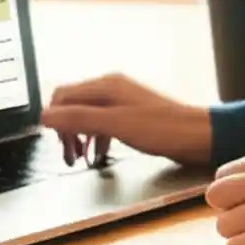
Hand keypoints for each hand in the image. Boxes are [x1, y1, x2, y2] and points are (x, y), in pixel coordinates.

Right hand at [41, 73, 212, 166]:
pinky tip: (100, 154)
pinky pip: (104, 124)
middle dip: (66, 130)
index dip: (54, 119)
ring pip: (88, 116)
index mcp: (105, 86)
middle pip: (73, 105)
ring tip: (80, 158)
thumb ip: (79, 118)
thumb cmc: (162, 129)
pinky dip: (97, 139)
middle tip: (69, 156)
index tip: (57, 144)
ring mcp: (122, 102)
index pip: (63, 96)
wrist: (199, 136)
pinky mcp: (132, 116)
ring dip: (80, 136)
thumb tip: (45, 116)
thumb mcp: (115, 124)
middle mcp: (111, 89)